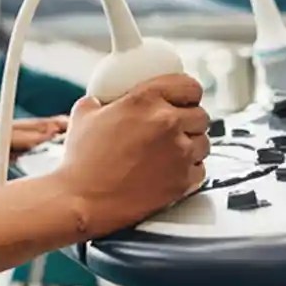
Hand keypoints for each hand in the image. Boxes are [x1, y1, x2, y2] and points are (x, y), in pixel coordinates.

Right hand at [0, 117, 69, 189]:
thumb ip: (0, 162)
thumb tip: (16, 168)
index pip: (22, 128)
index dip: (41, 127)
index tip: (58, 127)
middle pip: (27, 125)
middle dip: (48, 125)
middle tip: (67, 123)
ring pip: (25, 129)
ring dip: (45, 128)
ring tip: (62, 127)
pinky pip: (17, 138)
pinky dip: (33, 138)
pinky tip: (47, 137)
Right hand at [53, 75, 208, 238]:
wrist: (82, 199)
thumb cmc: (81, 160)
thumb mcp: (84, 114)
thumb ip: (101, 100)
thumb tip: (103, 99)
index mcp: (146, 100)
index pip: (189, 86)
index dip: (188, 93)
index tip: (184, 100)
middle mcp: (167, 123)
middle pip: (201, 115)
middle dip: (190, 120)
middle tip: (177, 128)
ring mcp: (178, 153)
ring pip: (204, 143)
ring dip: (192, 145)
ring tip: (173, 151)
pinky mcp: (182, 181)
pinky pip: (200, 170)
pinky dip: (189, 170)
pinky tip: (171, 170)